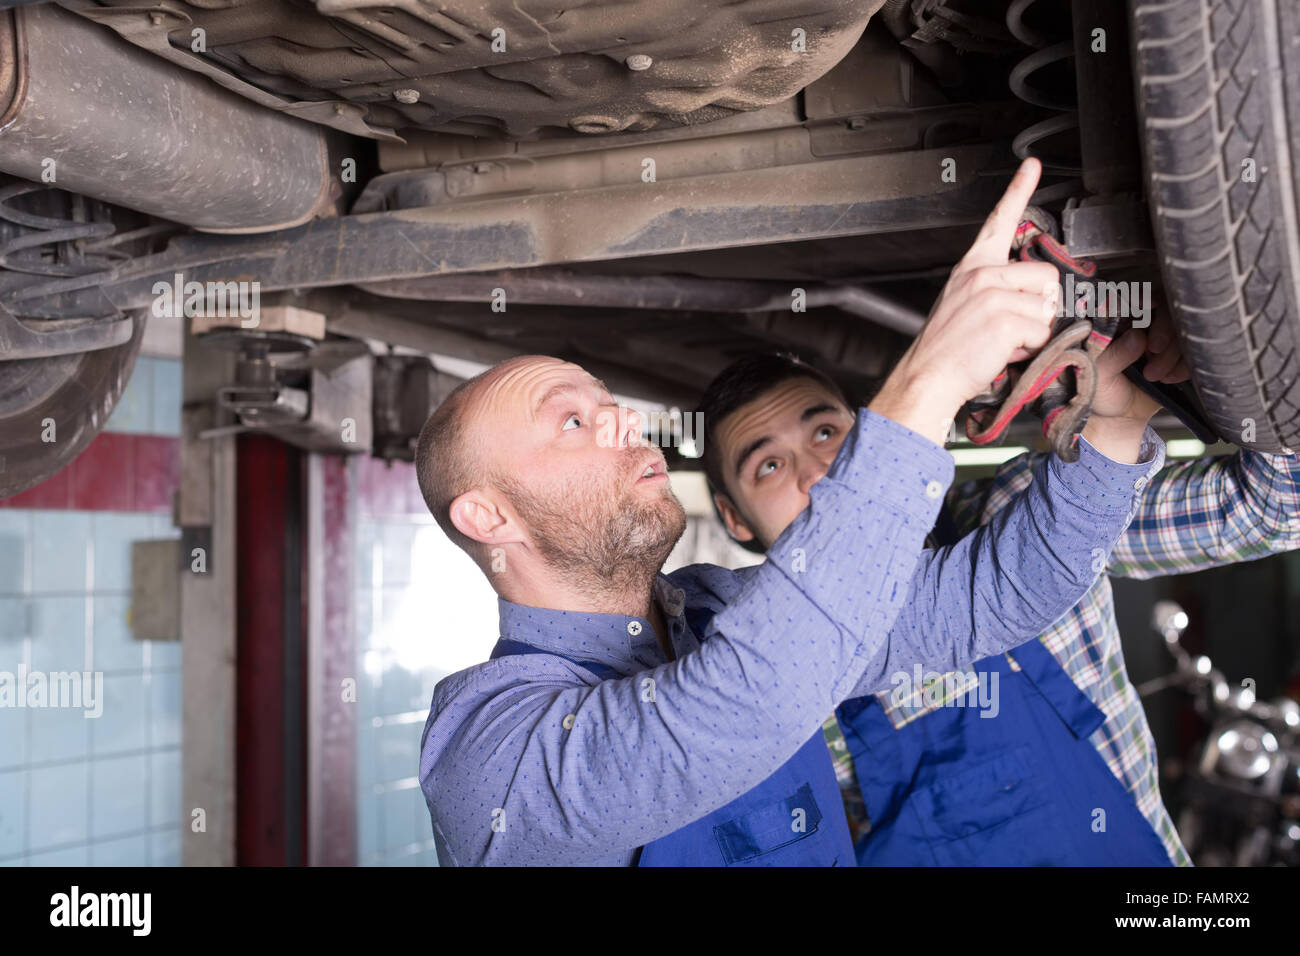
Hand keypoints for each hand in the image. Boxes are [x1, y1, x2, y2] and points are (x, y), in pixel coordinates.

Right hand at [870, 157, 1059, 443]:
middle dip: (1039, 306)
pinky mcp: (1004, 317)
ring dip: (1034, 330)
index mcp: (972, 267)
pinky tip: (1002, 350)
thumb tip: (1038, 297)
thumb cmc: (945, 350)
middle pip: (1046, 276)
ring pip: (1047, 306)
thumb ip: (998, 290)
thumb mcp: (965, 306)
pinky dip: (1029, 347)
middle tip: (1009, 327)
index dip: (1018, 190)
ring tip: (1002, 340)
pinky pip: (1041, 330)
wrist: (926, 378)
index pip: (999, 221)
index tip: (1030, 166)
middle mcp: (983, 274)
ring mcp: (993, 294)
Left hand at [1091, 307, 1190, 425]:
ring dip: (1173, 352)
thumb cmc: (1099, 392)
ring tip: (1153, 375)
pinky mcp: (1180, 355)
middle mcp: (1142, 325)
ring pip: (1184, 330)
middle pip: (1167, 309)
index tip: (1149, 308)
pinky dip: (1185, 365)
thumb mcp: (1098, 375)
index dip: (1145, 299)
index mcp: (1115, 322)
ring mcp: (1164, 339)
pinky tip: (1170, 378)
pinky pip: (1195, 351)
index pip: (1135, 298)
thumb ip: (1113, 355)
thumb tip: (1137, 336)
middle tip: (1154, 349)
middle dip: (1164, 329)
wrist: (1118, 418)